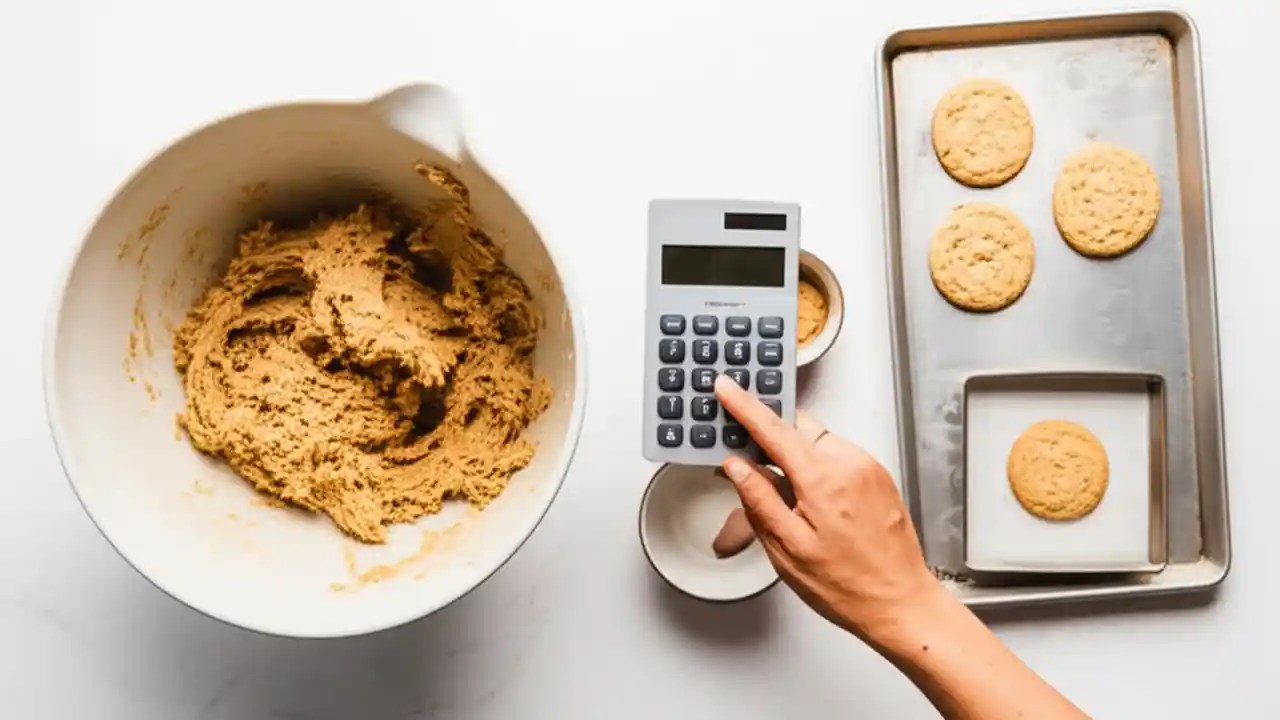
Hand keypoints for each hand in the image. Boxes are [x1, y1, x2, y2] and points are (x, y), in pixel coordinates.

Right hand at [713, 376, 940, 649]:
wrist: (901, 604)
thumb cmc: (849, 586)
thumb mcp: (788, 550)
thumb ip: (759, 501)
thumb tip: (736, 467)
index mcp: (823, 479)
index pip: (774, 430)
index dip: (744, 406)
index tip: (726, 387)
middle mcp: (850, 464)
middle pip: (798, 428)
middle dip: (769, 435)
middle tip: (744, 454)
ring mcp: (868, 469)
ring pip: (818, 441)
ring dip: (794, 454)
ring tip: (782, 493)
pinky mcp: (878, 478)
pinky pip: (838, 456)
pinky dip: (817, 465)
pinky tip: (811, 499)